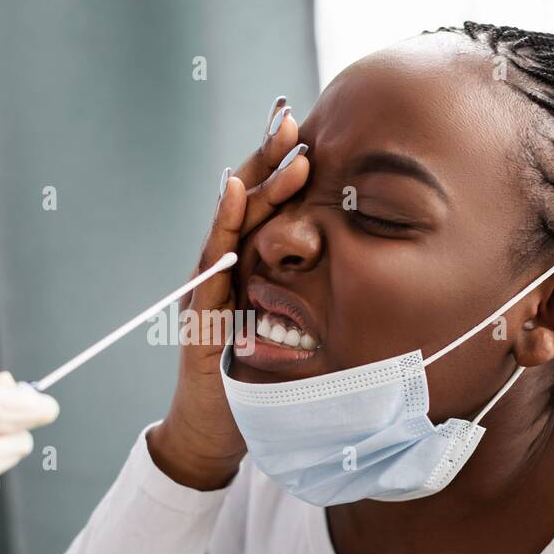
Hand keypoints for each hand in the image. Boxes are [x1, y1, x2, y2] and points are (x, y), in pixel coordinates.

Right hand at [147, 97, 310, 488]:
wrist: (214, 432)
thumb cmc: (255, 383)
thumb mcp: (288, 332)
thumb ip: (304, 298)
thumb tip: (354, 271)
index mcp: (247, 271)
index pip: (263, 212)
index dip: (279, 171)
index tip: (304, 129)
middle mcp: (223, 272)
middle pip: (245, 207)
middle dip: (269, 162)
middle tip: (292, 120)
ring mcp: (207, 291)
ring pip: (230, 225)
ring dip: (255, 184)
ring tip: (280, 149)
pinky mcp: (199, 316)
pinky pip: (211, 264)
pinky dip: (222, 227)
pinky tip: (232, 194)